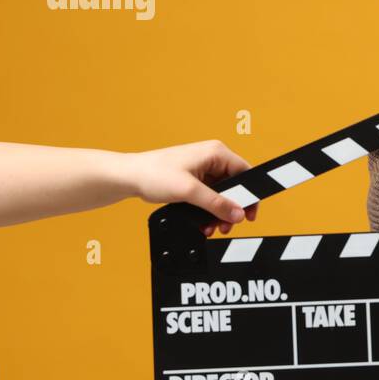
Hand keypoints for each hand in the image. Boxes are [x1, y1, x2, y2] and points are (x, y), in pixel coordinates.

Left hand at [120, 140, 259, 234]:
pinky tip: (204, 222)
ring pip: (222, 195)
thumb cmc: (153, 174)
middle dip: (231, 208)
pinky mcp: (193, 180)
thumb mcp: (189, 191)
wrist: (128, 178)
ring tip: (213, 226)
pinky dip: (208, 211)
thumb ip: (216, 204)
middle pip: (235, 187)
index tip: (249, 213)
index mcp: (216, 153)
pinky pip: (209, 197)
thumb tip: (238, 213)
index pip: (245, 173)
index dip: (250, 195)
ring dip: (219, 213)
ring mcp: (202, 170)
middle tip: (227, 225)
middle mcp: (212, 159)